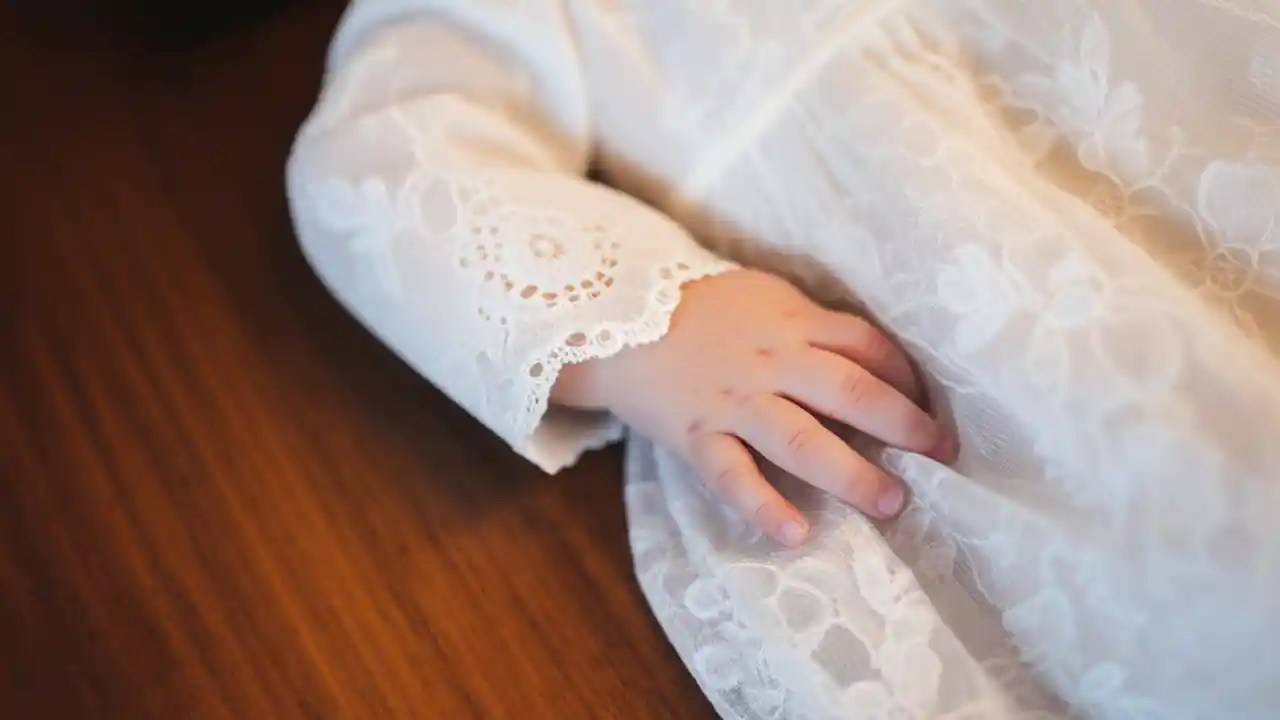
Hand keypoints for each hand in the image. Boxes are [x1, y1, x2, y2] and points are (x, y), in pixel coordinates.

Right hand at [551, 269, 955, 545]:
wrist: (614, 319)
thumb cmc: (703, 309)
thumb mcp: (767, 296)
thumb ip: (815, 324)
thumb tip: (876, 361)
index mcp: (793, 322)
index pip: (867, 346)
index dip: (908, 378)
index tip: (934, 409)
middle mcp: (771, 362)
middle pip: (849, 391)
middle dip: (902, 425)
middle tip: (942, 456)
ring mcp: (733, 402)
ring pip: (800, 439)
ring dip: (850, 473)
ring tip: (892, 502)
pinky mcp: (697, 436)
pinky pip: (732, 475)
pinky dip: (763, 505)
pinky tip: (795, 534)